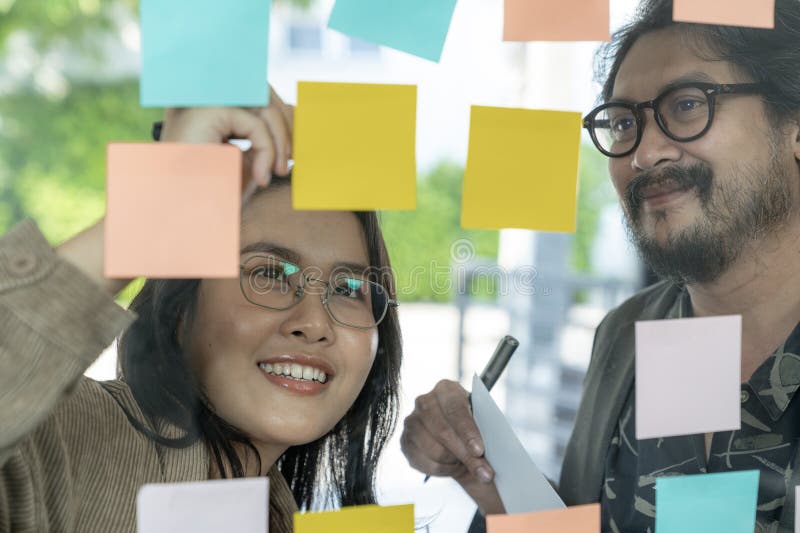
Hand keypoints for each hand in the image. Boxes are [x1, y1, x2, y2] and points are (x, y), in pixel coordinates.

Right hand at [159, 86, 292, 190]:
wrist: (185, 213)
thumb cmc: (214, 191)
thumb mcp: (248, 159)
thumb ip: (268, 136)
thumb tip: (296, 110)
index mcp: (210, 102)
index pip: (255, 93)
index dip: (282, 116)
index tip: (292, 147)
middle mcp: (204, 95)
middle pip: (262, 93)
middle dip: (287, 125)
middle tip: (293, 158)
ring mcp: (203, 99)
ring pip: (263, 106)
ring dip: (279, 141)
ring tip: (279, 172)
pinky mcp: (207, 111)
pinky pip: (255, 125)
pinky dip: (267, 152)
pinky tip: (261, 177)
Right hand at [401, 380, 504, 514]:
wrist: (455, 438)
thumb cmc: (472, 428)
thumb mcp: (482, 425)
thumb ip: (486, 435)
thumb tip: (484, 458)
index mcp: (446, 389)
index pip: (455, 410)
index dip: (467, 432)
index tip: (479, 451)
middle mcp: (424, 401)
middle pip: (443, 431)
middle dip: (465, 454)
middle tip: (484, 472)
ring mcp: (411, 421)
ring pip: (434, 450)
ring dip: (454, 463)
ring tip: (466, 462)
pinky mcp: (405, 442)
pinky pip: (424, 463)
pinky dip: (442, 470)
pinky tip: (451, 465)